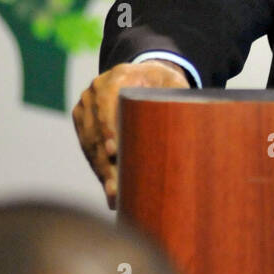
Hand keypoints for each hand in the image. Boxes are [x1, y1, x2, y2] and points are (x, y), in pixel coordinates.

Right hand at [73, 61, 188, 208]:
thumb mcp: (174, 83)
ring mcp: (86, 106)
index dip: (108, 125)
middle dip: (106, 160)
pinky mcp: (83, 122)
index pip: (107, 101)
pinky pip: (88, 149)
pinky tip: (111, 191)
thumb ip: (178, 97)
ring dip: (102, 171)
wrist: (142, 76)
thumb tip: (189, 120)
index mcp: (118, 76)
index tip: (114, 150)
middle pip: (97, 128)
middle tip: (117, 187)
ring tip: (115, 196)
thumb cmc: (162, 83)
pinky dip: (100, 170)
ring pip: (91, 143)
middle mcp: (95, 89)